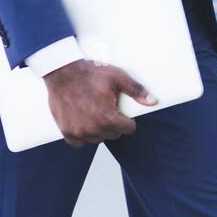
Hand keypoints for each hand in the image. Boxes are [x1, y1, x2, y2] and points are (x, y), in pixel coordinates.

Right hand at [42, 59, 156, 147]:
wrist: (63, 73)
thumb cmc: (91, 74)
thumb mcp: (118, 77)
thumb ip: (136, 91)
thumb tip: (153, 101)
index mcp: (108, 117)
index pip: (128, 129)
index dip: (127, 120)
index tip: (122, 112)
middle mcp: (93, 128)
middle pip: (113, 134)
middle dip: (113, 124)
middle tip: (106, 108)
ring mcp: (79, 131)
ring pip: (97, 139)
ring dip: (99, 129)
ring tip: (95, 113)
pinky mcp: (67, 132)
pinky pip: (79, 143)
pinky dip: (83, 135)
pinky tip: (84, 122)